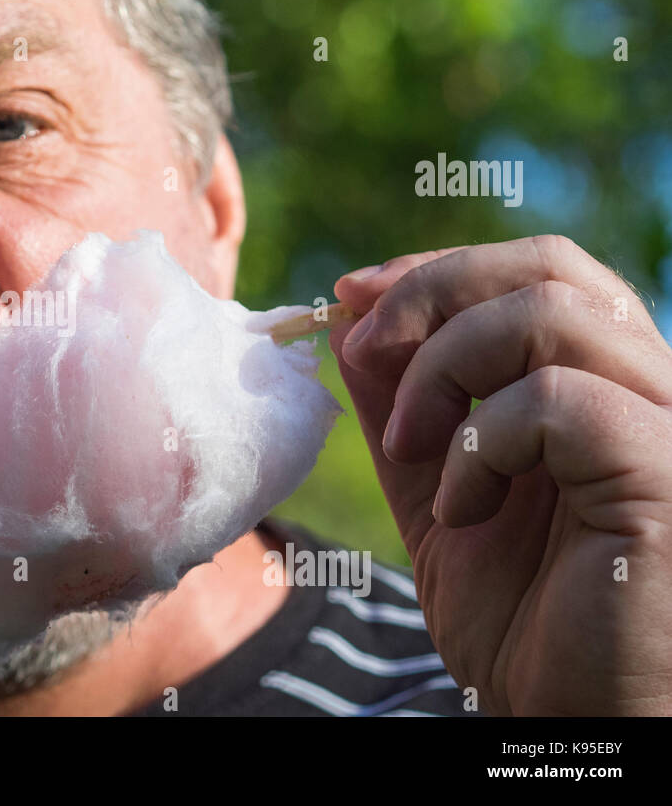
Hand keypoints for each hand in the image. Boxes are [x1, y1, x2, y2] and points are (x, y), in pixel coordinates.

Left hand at [330, 235, 671, 715]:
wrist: (575, 723)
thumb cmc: (524, 621)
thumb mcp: (436, 492)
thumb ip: (405, 405)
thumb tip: (354, 311)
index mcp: (605, 386)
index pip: (536, 272)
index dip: (436, 269)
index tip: (350, 295)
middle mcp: (652, 391)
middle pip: (550, 267)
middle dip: (431, 289)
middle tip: (361, 344)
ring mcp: (668, 428)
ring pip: (551, 314)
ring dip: (443, 368)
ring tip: (409, 446)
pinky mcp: (667, 474)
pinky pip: (562, 402)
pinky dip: (482, 442)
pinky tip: (463, 509)